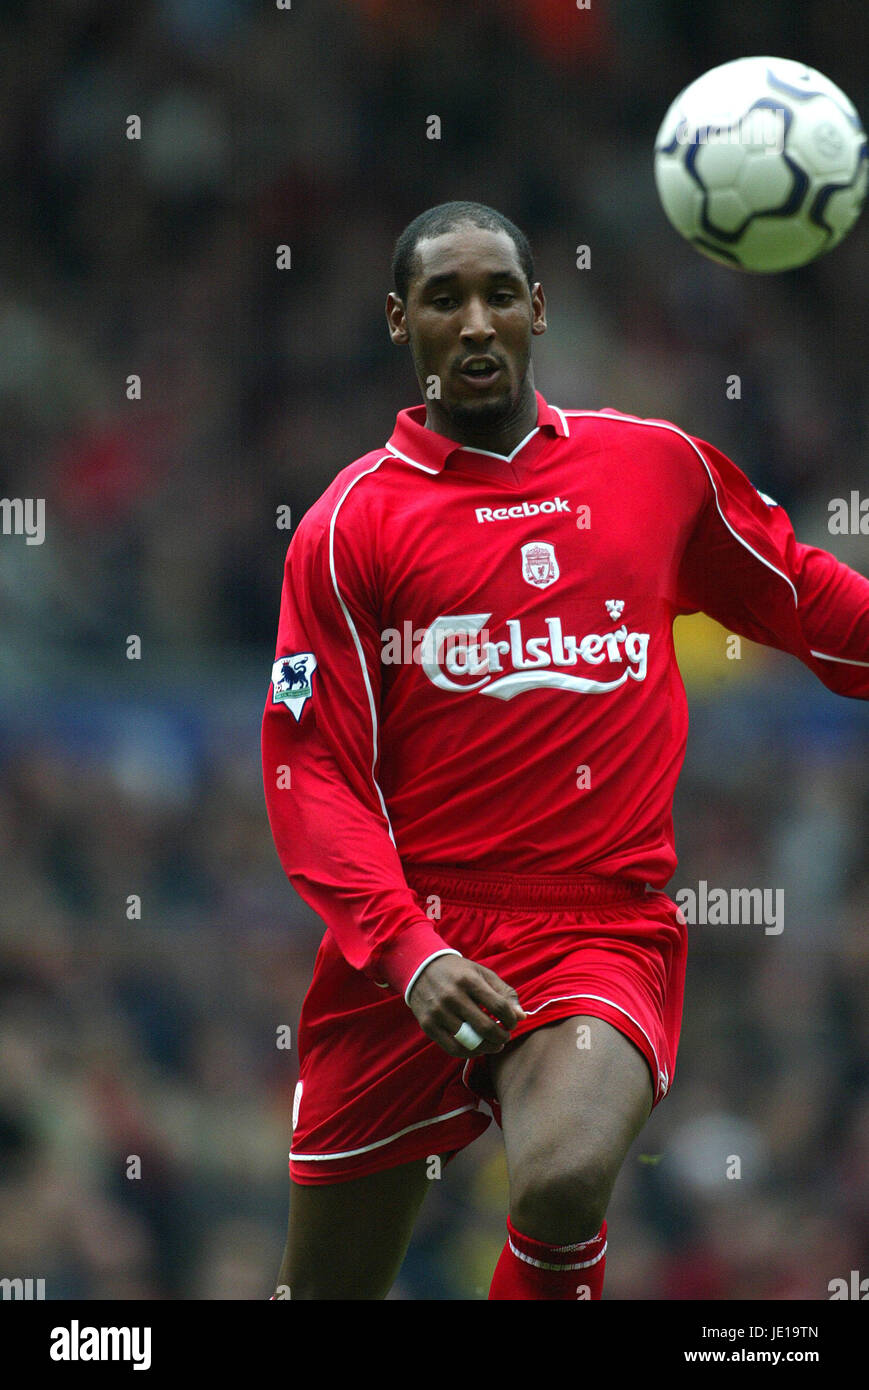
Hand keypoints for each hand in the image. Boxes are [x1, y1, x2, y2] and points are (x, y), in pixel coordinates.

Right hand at [407, 954, 525, 1057]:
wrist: (421, 968)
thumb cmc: (459, 972)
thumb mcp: (482, 974)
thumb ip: (504, 993)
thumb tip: (522, 1017)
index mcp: (469, 980)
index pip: (498, 1006)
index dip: (511, 1019)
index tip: (512, 1022)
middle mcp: (452, 996)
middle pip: (485, 1027)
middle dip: (502, 1036)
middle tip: (505, 1037)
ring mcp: (438, 1012)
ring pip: (470, 1041)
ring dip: (488, 1047)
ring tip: (494, 1044)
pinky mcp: (428, 1025)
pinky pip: (453, 1049)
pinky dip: (469, 1053)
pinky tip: (478, 1048)